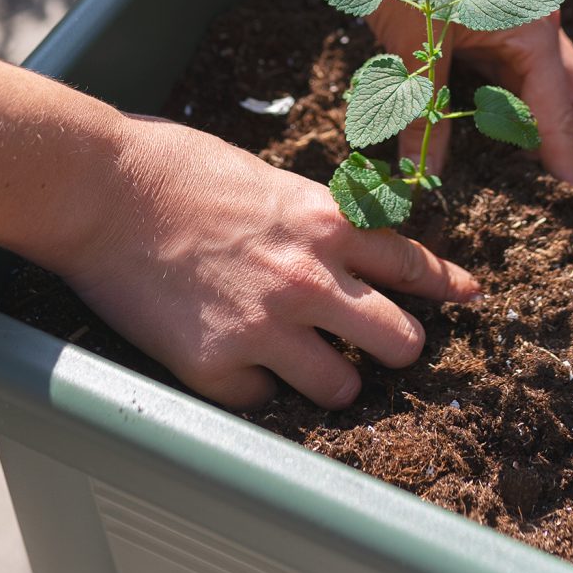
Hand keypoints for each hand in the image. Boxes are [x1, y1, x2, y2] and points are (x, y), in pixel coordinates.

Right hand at [56, 115, 479, 410]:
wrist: (101, 189)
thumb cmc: (175, 169)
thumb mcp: (268, 181)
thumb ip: (312, 222)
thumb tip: (342, 253)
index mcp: (327, 224)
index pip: (413, 265)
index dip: (447, 288)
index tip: (471, 299)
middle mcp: (311, 278)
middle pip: (402, 344)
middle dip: (389, 349)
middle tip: (366, 348)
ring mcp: (267, 326)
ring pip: (343, 389)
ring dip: (326, 381)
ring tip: (293, 363)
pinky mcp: (218, 365)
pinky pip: (262, 403)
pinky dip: (250, 389)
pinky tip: (224, 359)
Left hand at [363, 0, 572, 187]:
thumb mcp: (412, 51)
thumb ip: (424, 117)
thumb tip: (423, 176)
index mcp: (534, 34)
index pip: (559, 120)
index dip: (564, 167)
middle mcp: (538, 25)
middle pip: (569, 102)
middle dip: (554, 144)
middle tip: (526, 191)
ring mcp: (517, 15)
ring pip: (540, 83)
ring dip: (524, 120)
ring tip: (496, 165)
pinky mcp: (491, 10)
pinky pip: (511, 65)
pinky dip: (501, 95)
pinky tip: (468, 116)